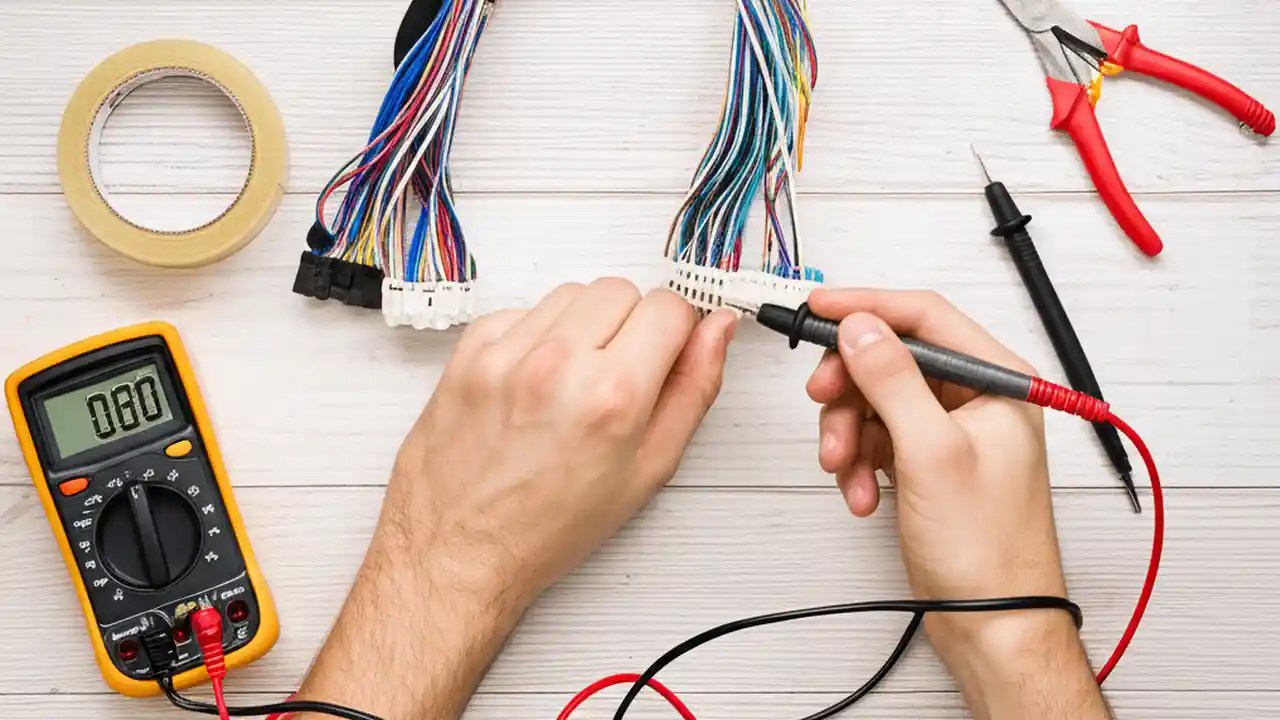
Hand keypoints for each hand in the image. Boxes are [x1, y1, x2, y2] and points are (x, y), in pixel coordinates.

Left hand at [386, 279, 737, 607]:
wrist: (459, 551)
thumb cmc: (547, 526)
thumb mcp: (647, 471)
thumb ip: (693, 390)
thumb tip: (716, 331)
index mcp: (613, 396)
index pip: (670, 308)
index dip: (678, 331)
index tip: (667, 353)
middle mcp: (558, 364)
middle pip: (621, 291)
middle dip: (631, 325)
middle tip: (618, 375)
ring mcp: (506, 354)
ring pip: (571, 293)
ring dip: (583, 325)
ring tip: (574, 381)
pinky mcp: (468, 352)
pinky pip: (522, 310)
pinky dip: (536, 335)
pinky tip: (535, 381)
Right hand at [804, 289, 1108, 718]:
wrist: (993, 622)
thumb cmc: (987, 548)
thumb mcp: (932, 453)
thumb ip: (893, 380)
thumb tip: (860, 327)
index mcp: (998, 380)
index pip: (925, 316)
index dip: (866, 307)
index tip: (815, 308)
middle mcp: (977, 398)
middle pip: (891, 358)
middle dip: (849, 384)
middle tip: (821, 400)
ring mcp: (950, 431)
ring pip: (876, 400)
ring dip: (848, 432)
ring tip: (843, 468)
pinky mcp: (928, 461)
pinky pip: (877, 438)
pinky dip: (858, 461)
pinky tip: (861, 494)